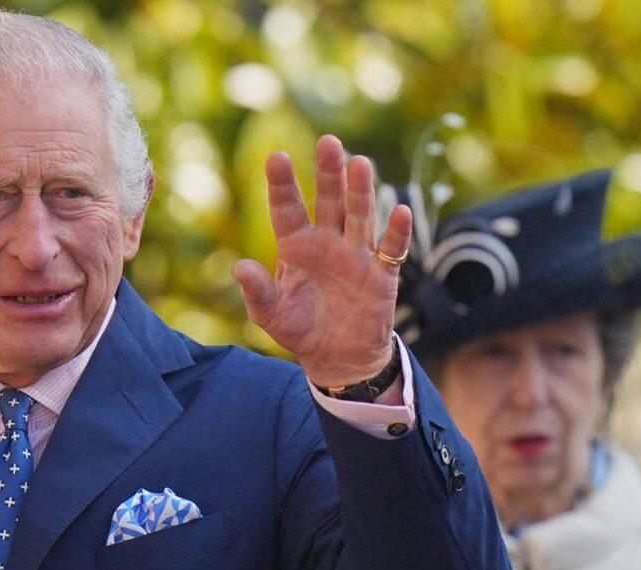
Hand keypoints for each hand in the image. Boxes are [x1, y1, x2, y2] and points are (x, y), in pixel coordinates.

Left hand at [232, 135, 413, 387]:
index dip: (283, 184)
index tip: (277, 157)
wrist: (336, 357)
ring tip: (359, 163)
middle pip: (329, 201)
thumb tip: (240, 268)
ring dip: (360, 190)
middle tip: (328, 142)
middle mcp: (328, 242)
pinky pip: (391, 248)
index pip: (288, 209)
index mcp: (296, 247)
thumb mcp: (270, 314)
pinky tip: (399, 210)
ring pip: (359, 215)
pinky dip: (396, 231)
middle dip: (328, 173)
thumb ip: (257, 291)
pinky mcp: (382, 274)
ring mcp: (356, 254)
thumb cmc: (299, 329)